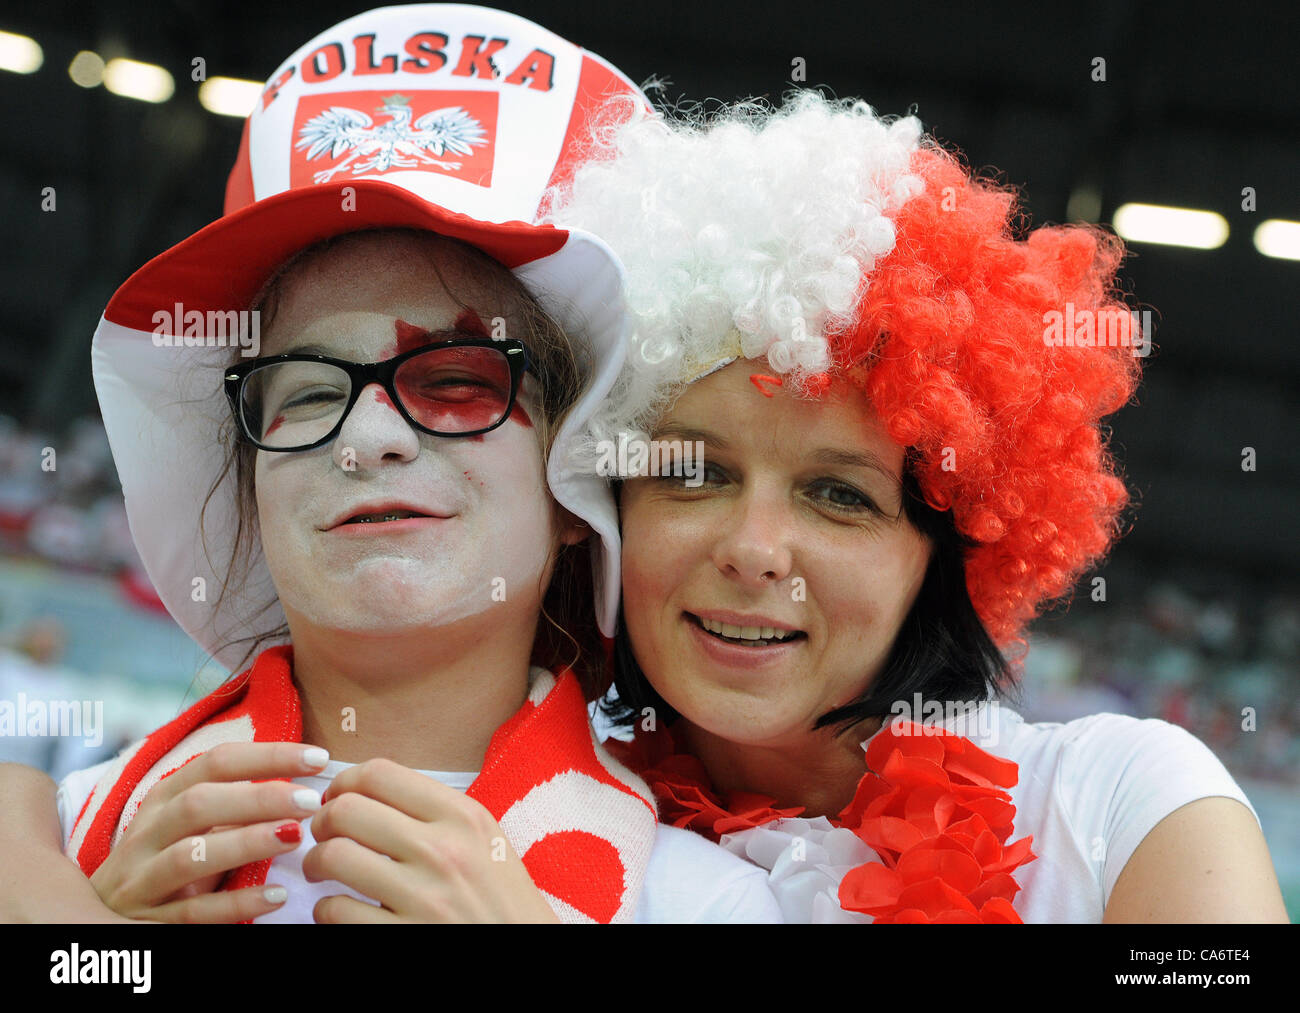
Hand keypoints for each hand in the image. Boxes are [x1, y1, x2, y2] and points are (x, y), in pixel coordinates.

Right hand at [88, 741, 329, 921]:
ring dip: (245, 843)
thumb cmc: (165, 860)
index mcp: (163, 799)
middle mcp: (147, 833)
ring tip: (295, 837)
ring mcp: (142, 879)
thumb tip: (304, 781)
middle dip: (258, 798)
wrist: (96, 915)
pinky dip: (236, 904)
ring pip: (190, 856)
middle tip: (310, 801)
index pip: (215, 762)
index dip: (268, 756)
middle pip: (198, 804)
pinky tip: (275, 896)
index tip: (318, 758)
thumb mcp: (188, 824)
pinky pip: (192, 913)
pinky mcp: (145, 922)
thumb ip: (233, 802)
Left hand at [304, 758, 559, 922]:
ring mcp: (423, 896)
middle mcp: (443, 849)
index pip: (380, 774)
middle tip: (324, 833)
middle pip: (348, 809)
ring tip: (323, 869)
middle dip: (323, 820)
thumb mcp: (485, 839)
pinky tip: (338, 908)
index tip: (338, 796)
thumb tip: (366, 792)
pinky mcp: (404, 936)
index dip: (344, 781)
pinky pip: (336, 910)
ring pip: (334, 856)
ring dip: (316, 862)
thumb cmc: (501, 898)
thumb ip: (435, 811)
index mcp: (463, 816)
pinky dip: (325, 908)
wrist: (526, 952)